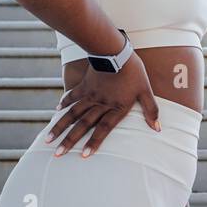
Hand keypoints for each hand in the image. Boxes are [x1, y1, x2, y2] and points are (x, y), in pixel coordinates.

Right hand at [46, 52, 160, 156]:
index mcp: (116, 108)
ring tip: (49, 139)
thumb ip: (151, 110)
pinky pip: (73, 96)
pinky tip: (56, 111)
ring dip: (60, 126)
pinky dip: (64, 103)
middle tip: (58, 153)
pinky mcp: (85, 85)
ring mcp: (90, 95)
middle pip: (83, 125)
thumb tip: (157, 128)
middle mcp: (100, 104)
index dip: (94, 142)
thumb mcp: (146, 90)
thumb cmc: (134, 72)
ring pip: (73, 114)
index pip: (103, 129)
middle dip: (70, 140)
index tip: (83, 155)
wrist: (116, 51)